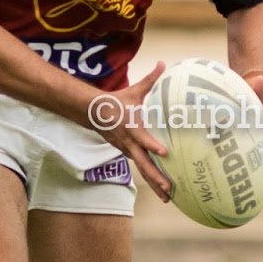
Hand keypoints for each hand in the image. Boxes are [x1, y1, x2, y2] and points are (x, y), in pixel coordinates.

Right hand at [99, 62, 171, 202]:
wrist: (93, 114)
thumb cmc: (116, 102)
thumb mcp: (133, 91)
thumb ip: (150, 80)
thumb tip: (163, 64)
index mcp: (131, 128)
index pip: (142, 138)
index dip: (152, 145)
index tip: (165, 153)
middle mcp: (129, 143)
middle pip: (144, 163)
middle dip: (156, 177)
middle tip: (169, 189)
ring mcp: (128, 150)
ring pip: (143, 170)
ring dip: (155, 184)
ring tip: (168, 197)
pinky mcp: (128, 153)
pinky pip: (141, 168)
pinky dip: (151, 179)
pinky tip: (163, 189)